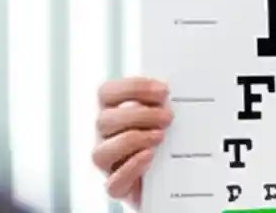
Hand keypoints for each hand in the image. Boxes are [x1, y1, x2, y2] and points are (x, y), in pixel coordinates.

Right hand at [93, 77, 173, 208]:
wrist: (171, 177)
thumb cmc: (166, 140)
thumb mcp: (164, 117)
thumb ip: (162, 103)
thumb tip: (174, 93)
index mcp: (112, 113)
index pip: (107, 93)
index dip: (133, 87)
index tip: (163, 90)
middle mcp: (104, 137)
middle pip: (104, 120)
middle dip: (140, 114)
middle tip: (168, 116)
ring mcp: (108, 164)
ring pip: (101, 152)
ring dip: (133, 140)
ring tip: (161, 136)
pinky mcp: (117, 188)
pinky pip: (113, 183)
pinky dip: (131, 168)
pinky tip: (150, 156)